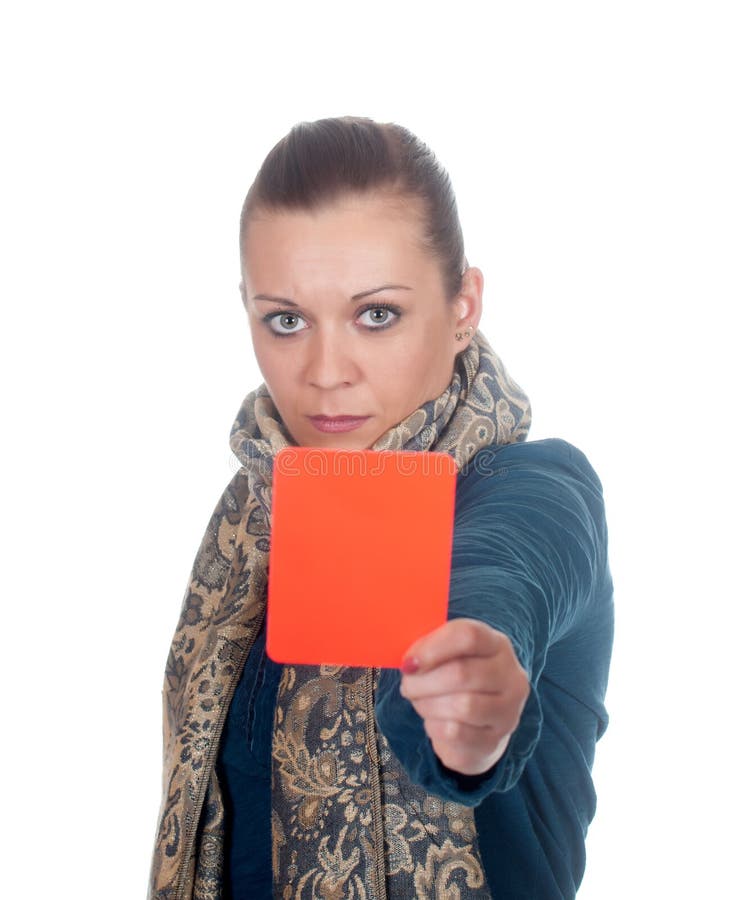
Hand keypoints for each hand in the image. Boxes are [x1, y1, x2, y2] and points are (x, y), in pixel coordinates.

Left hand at [399, 618, 529, 775]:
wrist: (477, 724)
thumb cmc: (457, 680)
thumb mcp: (449, 655)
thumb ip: (430, 648)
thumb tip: (411, 662)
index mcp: (497, 644)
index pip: (469, 635)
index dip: (434, 647)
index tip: (409, 662)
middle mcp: (511, 676)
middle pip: (462, 673)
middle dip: (424, 681)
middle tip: (407, 685)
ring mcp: (508, 711)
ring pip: (462, 706)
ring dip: (428, 704)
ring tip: (419, 701)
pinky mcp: (496, 740)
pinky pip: (456, 733)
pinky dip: (434, 726)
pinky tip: (433, 720)